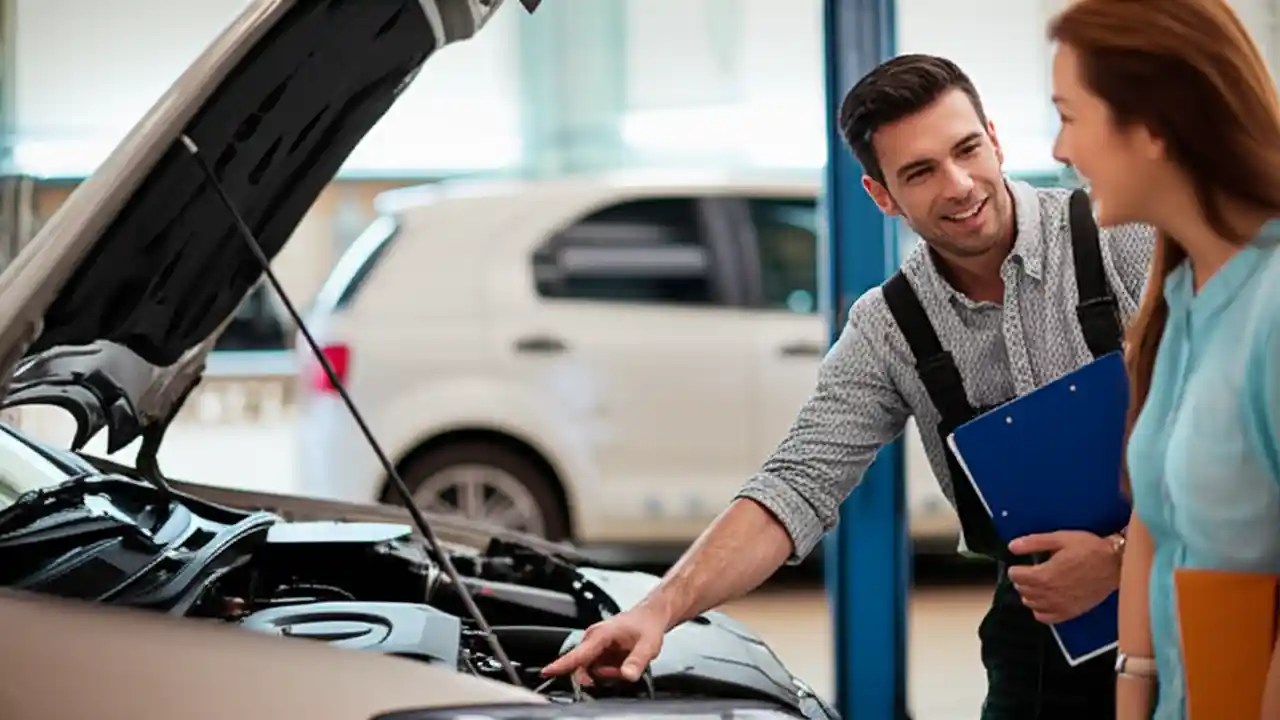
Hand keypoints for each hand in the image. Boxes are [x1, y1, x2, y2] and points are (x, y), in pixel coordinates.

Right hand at [539, 602, 669, 685]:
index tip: (546, 671)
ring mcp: (594, 645)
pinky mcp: (597, 651)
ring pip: (591, 670)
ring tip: (625, 662)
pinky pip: (597, 669)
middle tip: (623, 668)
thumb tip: (627, 675)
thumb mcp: (648, 646)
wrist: (650, 617)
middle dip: (602, 675)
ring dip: (607, 673)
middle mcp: (592, 639)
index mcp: (600, 635)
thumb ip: (637, 661)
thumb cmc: (646, 627)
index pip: (577, 654)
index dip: (561, 665)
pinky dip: (609, 671)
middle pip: (584, 668)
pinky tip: (621, 661)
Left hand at [1006, 530, 1120, 624]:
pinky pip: (1045, 618)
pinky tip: (1045, 600)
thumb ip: (1033, 543)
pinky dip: (1040, 610)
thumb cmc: (1089, 549)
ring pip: (1031, 604)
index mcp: (1044, 575)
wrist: (1116, 564)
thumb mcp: (1060, 538)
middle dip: (1022, 581)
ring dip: (1030, 594)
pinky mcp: (1070, 613)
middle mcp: (1049, 593)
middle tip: (1029, 573)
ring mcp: (1060, 605)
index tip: (1019, 566)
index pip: (1016, 576)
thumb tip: (1012, 546)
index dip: (1015, 569)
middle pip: (1022, 591)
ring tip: (1037, 584)